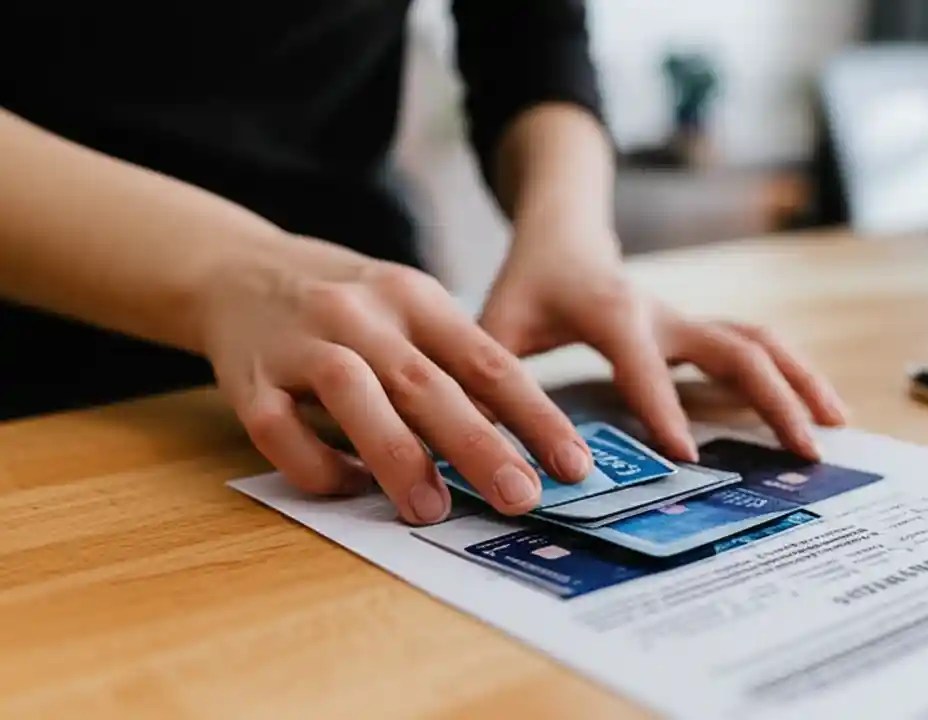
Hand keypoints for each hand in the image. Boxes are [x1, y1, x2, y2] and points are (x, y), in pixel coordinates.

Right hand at [198, 234, 593, 522]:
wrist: (234, 268)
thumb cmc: (346, 304)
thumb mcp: (408, 309)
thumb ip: (453, 364)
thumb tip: (515, 443)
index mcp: (414, 297)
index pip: (488, 361)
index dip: (534, 416)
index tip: (572, 465)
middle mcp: (360, 314)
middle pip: (427, 383)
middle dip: (480, 446)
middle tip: (521, 497)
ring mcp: (300, 343)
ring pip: (353, 397)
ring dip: (397, 457)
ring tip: (432, 510)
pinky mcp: (247, 379)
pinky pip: (280, 430)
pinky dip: (317, 465)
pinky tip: (349, 487)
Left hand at [479, 221, 847, 462]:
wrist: (564, 233)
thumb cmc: (529, 283)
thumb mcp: (495, 325)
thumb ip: (484, 380)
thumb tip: (470, 443)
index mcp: (610, 311)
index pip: (641, 362)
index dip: (662, 406)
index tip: (684, 455)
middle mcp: (661, 312)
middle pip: (733, 347)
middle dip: (772, 398)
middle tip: (802, 451)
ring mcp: (687, 317)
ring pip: (759, 341)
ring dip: (800, 382)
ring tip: (836, 428)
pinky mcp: (699, 326)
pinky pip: (756, 345)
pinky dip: (792, 374)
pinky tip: (820, 408)